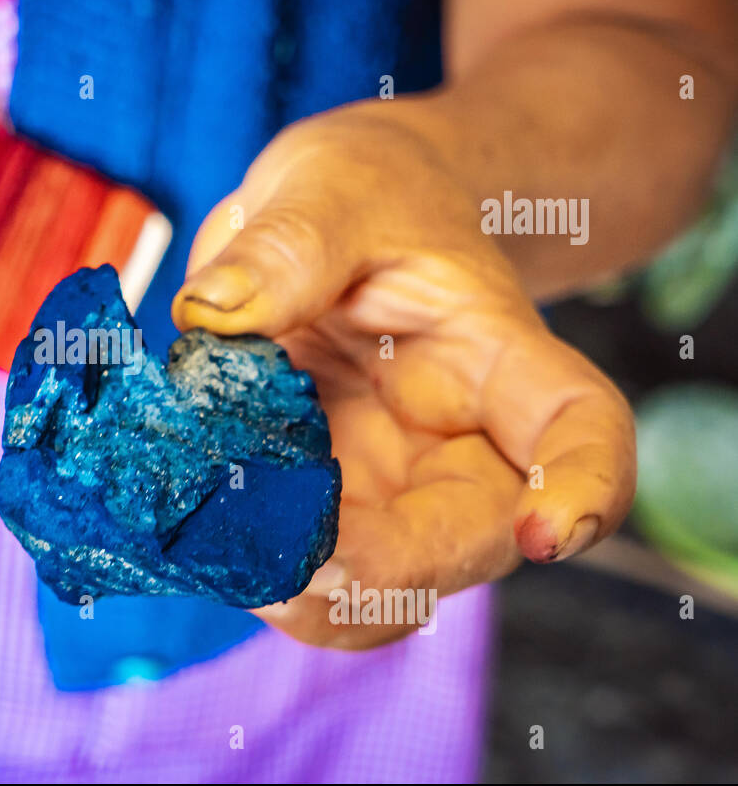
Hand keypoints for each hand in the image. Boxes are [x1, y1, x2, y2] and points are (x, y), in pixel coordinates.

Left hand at [172, 110, 635, 649]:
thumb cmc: (367, 192)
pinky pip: (308, 570)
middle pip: (469, 540)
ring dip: (314, 598)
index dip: (584, 488)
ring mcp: (389, 483)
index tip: (549, 536)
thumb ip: (289, 246)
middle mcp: (458, 441)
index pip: (579, 428)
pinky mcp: (324, 502)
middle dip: (389, 573)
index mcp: (496, 357)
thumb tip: (215, 310)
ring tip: (228, 562)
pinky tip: (200, 544)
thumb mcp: (333, 188)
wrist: (340, 217)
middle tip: (292, 571)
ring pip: (384, 586)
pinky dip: (258, 575)